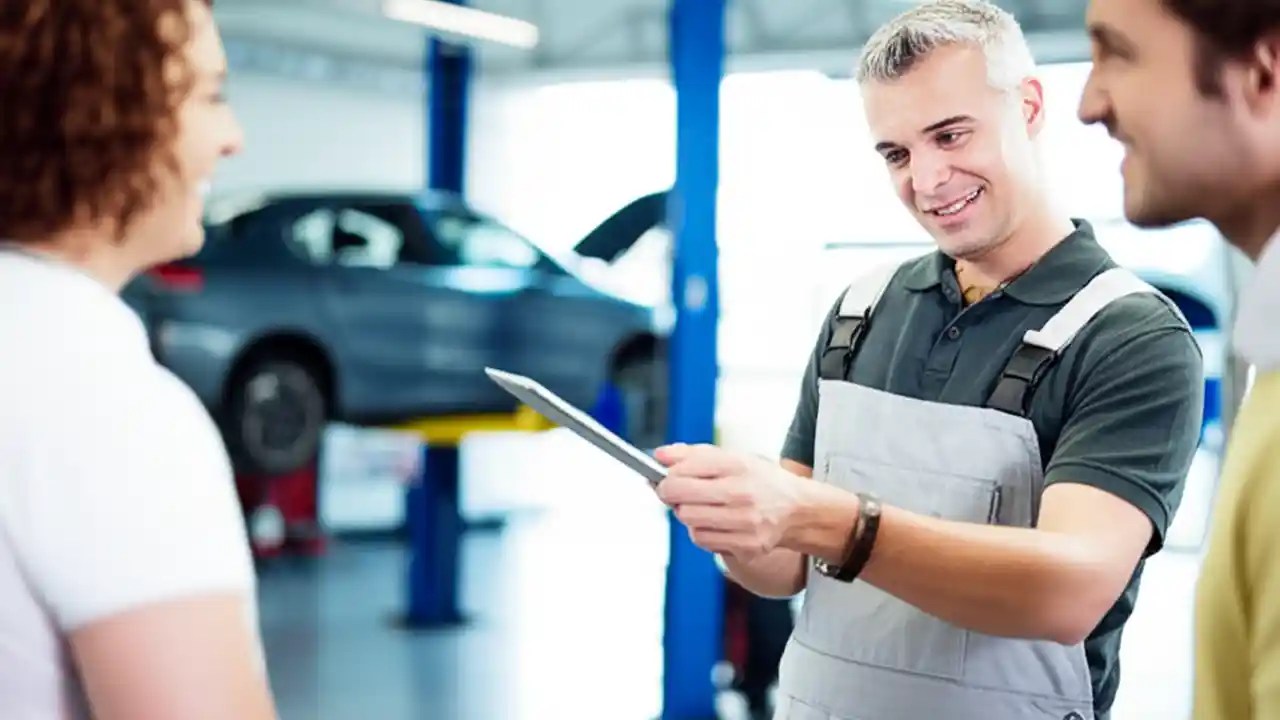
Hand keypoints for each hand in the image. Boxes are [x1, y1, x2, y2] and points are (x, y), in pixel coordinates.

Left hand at [654, 443, 803, 560]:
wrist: (797, 510)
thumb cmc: (758, 481)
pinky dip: (700, 531)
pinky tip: (714, 523)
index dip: (668, 474)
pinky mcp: (747, 546)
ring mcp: (746, 522)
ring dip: (687, 513)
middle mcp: (743, 493)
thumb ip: (693, 454)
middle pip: (680, 495)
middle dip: (669, 493)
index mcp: (739, 465)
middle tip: (674, 492)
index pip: (686, 468)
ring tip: (701, 507)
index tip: (667, 476)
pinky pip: (702, 539)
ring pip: (688, 519)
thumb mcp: (732, 458)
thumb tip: (659, 456)